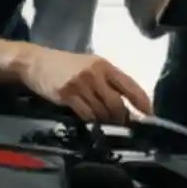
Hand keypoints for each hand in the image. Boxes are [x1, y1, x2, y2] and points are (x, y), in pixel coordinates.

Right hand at [19, 48, 152, 123]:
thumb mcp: (91, 65)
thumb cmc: (67, 65)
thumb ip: (108, 81)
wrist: (37, 62)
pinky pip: (86, 115)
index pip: (130, 85)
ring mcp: (81, 84)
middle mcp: (95, 74)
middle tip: (123, 125)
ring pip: (102, 111)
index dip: (141, 101)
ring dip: (106, 121)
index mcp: (105, 65)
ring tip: (105, 123)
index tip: (149, 114)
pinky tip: (90, 120)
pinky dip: (91, 121)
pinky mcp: (67, 95)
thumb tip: (127, 104)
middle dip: (122, 117)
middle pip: (117, 103)